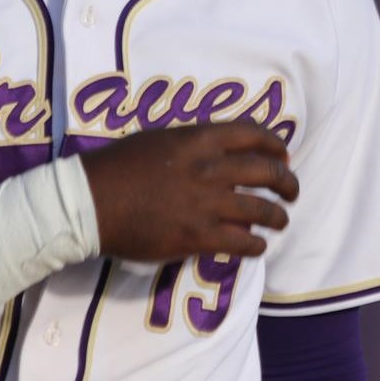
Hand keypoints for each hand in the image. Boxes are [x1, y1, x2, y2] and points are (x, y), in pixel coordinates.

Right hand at [81, 121, 299, 261]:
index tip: (283, 155)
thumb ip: (192, 142)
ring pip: (262, 210)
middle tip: (291, 191)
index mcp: (199, 139)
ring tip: (280, 220)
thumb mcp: (159, 139)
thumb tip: (219, 149)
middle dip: (287, 182)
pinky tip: (256, 246)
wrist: (88, 202)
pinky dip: (256, 245)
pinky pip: (242, 242)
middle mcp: (209, 168)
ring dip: (278, 216)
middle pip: (267, 172)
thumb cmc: (118, 167)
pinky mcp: (196, 237)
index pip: (254, 134)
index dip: (276, 145)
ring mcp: (205, 204)